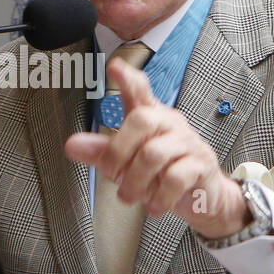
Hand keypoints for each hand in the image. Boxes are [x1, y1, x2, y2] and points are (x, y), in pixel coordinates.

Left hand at [64, 57, 249, 238]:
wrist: (203, 197)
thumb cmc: (161, 174)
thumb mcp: (126, 164)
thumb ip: (101, 152)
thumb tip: (71, 145)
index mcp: (150, 117)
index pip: (140, 91)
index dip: (128, 79)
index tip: (115, 68)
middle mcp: (169, 124)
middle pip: (141, 120)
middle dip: (119, 151)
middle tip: (112, 173)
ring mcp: (187, 143)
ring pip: (154, 153)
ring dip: (135, 181)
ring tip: (128, 197)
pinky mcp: (200, 165)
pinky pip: (175, 178)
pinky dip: (159, 197)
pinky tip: (153, 206)